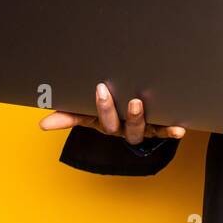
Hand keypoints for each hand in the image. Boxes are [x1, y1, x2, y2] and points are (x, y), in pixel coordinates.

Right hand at [38, 82, 186, 143]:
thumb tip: (42, 125)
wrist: (141, 120)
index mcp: (102, 122)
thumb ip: (69, 115)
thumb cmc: (113, 111)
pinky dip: (171, 131)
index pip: (89, 119)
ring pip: (137, 129)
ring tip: (136, 103)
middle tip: (104, 91)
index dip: (87, 110)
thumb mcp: (90, 112)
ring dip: (137, 118)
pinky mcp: (158, 128)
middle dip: (108, 109)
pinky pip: (164, 132)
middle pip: (112, 125)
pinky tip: (179, 129)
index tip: (90, 93)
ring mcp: (139, 130)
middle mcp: (120, 128)